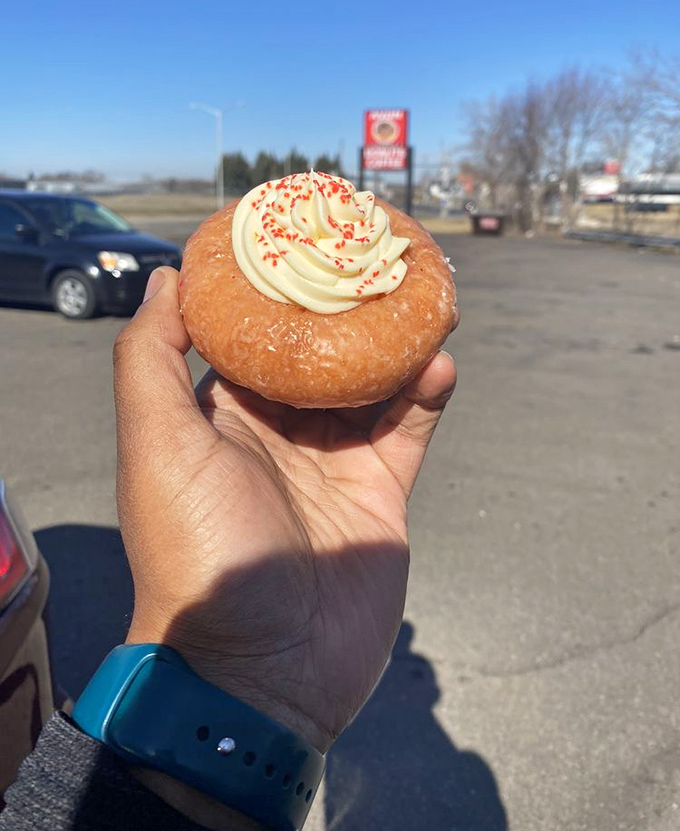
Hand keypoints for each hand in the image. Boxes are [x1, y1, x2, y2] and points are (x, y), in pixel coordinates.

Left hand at [114, 267, 455, 756]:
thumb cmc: (197, 552)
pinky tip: (440, 361)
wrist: (261, 669)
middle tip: (378, 256)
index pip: (251, 335)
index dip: (276, 288)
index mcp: (222, 416)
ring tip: (426, 294)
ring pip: (371, 381)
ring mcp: (332, 461)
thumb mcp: (158, 448)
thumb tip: (164, 277)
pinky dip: (427, 390)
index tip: (302, 237)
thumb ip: (150, 360)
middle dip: (348, 306)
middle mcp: (277, 433)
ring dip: (397, 339)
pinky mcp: (380, 490)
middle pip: (320, 352)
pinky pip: (410, 427)